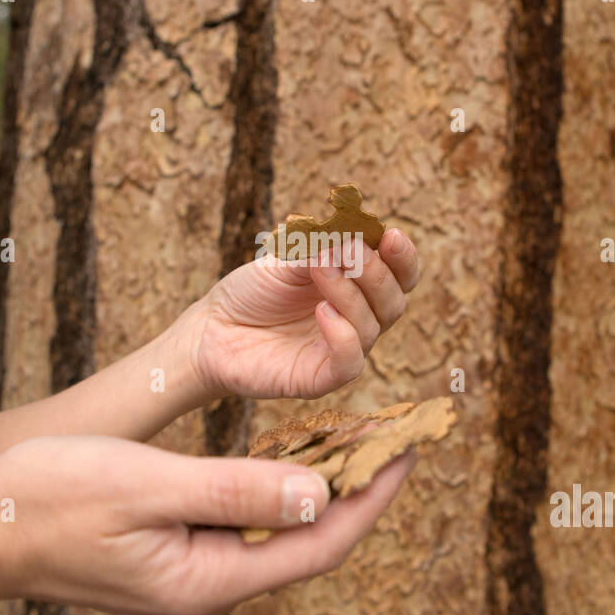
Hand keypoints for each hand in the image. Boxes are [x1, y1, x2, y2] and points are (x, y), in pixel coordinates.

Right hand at [0, 435, 419, 614]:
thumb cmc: (53, 500)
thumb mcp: (149, 484)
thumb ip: (236, 490)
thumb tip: (320, 496)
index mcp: (207, 581)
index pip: (317, 545)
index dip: (369, 497)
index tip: (405, 447)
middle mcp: (208, 590)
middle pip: (305, 543)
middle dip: (353, 489)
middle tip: (388, 432)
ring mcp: (190, 578)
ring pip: (275, 533)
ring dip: (314, 487)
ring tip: (350, 436)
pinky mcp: (174, 559)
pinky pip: (242, 527)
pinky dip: (271, 490)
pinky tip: (285, 455)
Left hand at [188, 227, 419, 399]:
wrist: (212, 329)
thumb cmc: (252, 292)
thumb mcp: (285, 259)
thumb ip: (319, 249)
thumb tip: (350, 236)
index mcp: (356, 288)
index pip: (399, 277)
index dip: (402, 258)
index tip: (390, 235)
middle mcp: (357, 321)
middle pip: (394, 302)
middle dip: (375, 272)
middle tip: (348, 249)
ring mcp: (341, 351)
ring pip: (372, 327)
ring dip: (350, 293)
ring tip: (320, 267)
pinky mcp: (320, 378)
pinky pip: (349, 363)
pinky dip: (343, 336)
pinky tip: (323, 311)